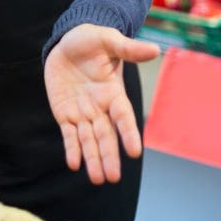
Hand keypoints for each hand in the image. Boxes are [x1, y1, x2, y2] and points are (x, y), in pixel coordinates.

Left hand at [44, 23, 159, 184]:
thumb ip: (128, 48)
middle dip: (109, 155)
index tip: (135, 152)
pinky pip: (69, 134)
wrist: (67, 43)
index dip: (128, 133)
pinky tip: (74, 164)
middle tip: (113, 177)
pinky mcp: (64, 113)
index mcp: (113, 92)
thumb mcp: (109, 40)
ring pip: (89, 140)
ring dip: (93, 159)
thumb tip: (155, 49)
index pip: (122, 116)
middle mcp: (100, 107)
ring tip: (98, 179)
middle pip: (106, 135)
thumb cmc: (91, 40)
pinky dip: (72, 149)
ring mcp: (82, 112)